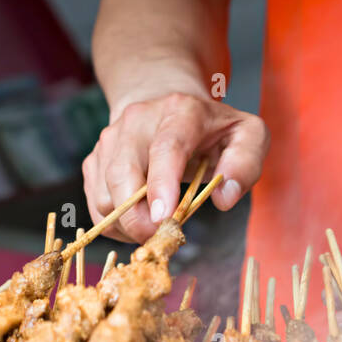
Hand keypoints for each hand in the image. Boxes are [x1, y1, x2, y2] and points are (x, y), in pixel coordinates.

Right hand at [82, 91, 268, 242]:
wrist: (166, 105)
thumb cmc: (212, 128)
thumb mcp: (247, 135)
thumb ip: (245, 164)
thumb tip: (224, 198)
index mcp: (181, 110)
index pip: (167, 147)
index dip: (162, 184)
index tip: (164, 217)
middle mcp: (137, 120)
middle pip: (122, 174)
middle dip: (138, 217)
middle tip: (163, 235)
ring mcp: (110, 139)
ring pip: (105, 196)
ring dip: (128, 225)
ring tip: (157, 224)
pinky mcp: (94, 159)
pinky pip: (96, 204)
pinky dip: (117, 224)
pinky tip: (141, 219)